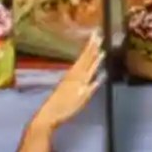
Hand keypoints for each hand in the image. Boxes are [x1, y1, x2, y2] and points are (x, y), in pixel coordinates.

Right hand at [16, 37, 104, 151]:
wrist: (48, 115)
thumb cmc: (58, 105)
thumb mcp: (73, 92)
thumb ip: (83, 86)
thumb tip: (95, 78)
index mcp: (72, 75)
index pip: (83, 58)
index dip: (90, 47)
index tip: (95, 36)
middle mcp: (75, 78)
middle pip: (85, 60)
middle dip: (92, 48)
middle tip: (98, 35)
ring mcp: (77, 86)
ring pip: (86, 70)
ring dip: (94, 59)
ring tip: (101, 48)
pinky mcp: (79, 97)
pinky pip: (89, 87)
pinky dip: (95, 80)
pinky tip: (102, 74)